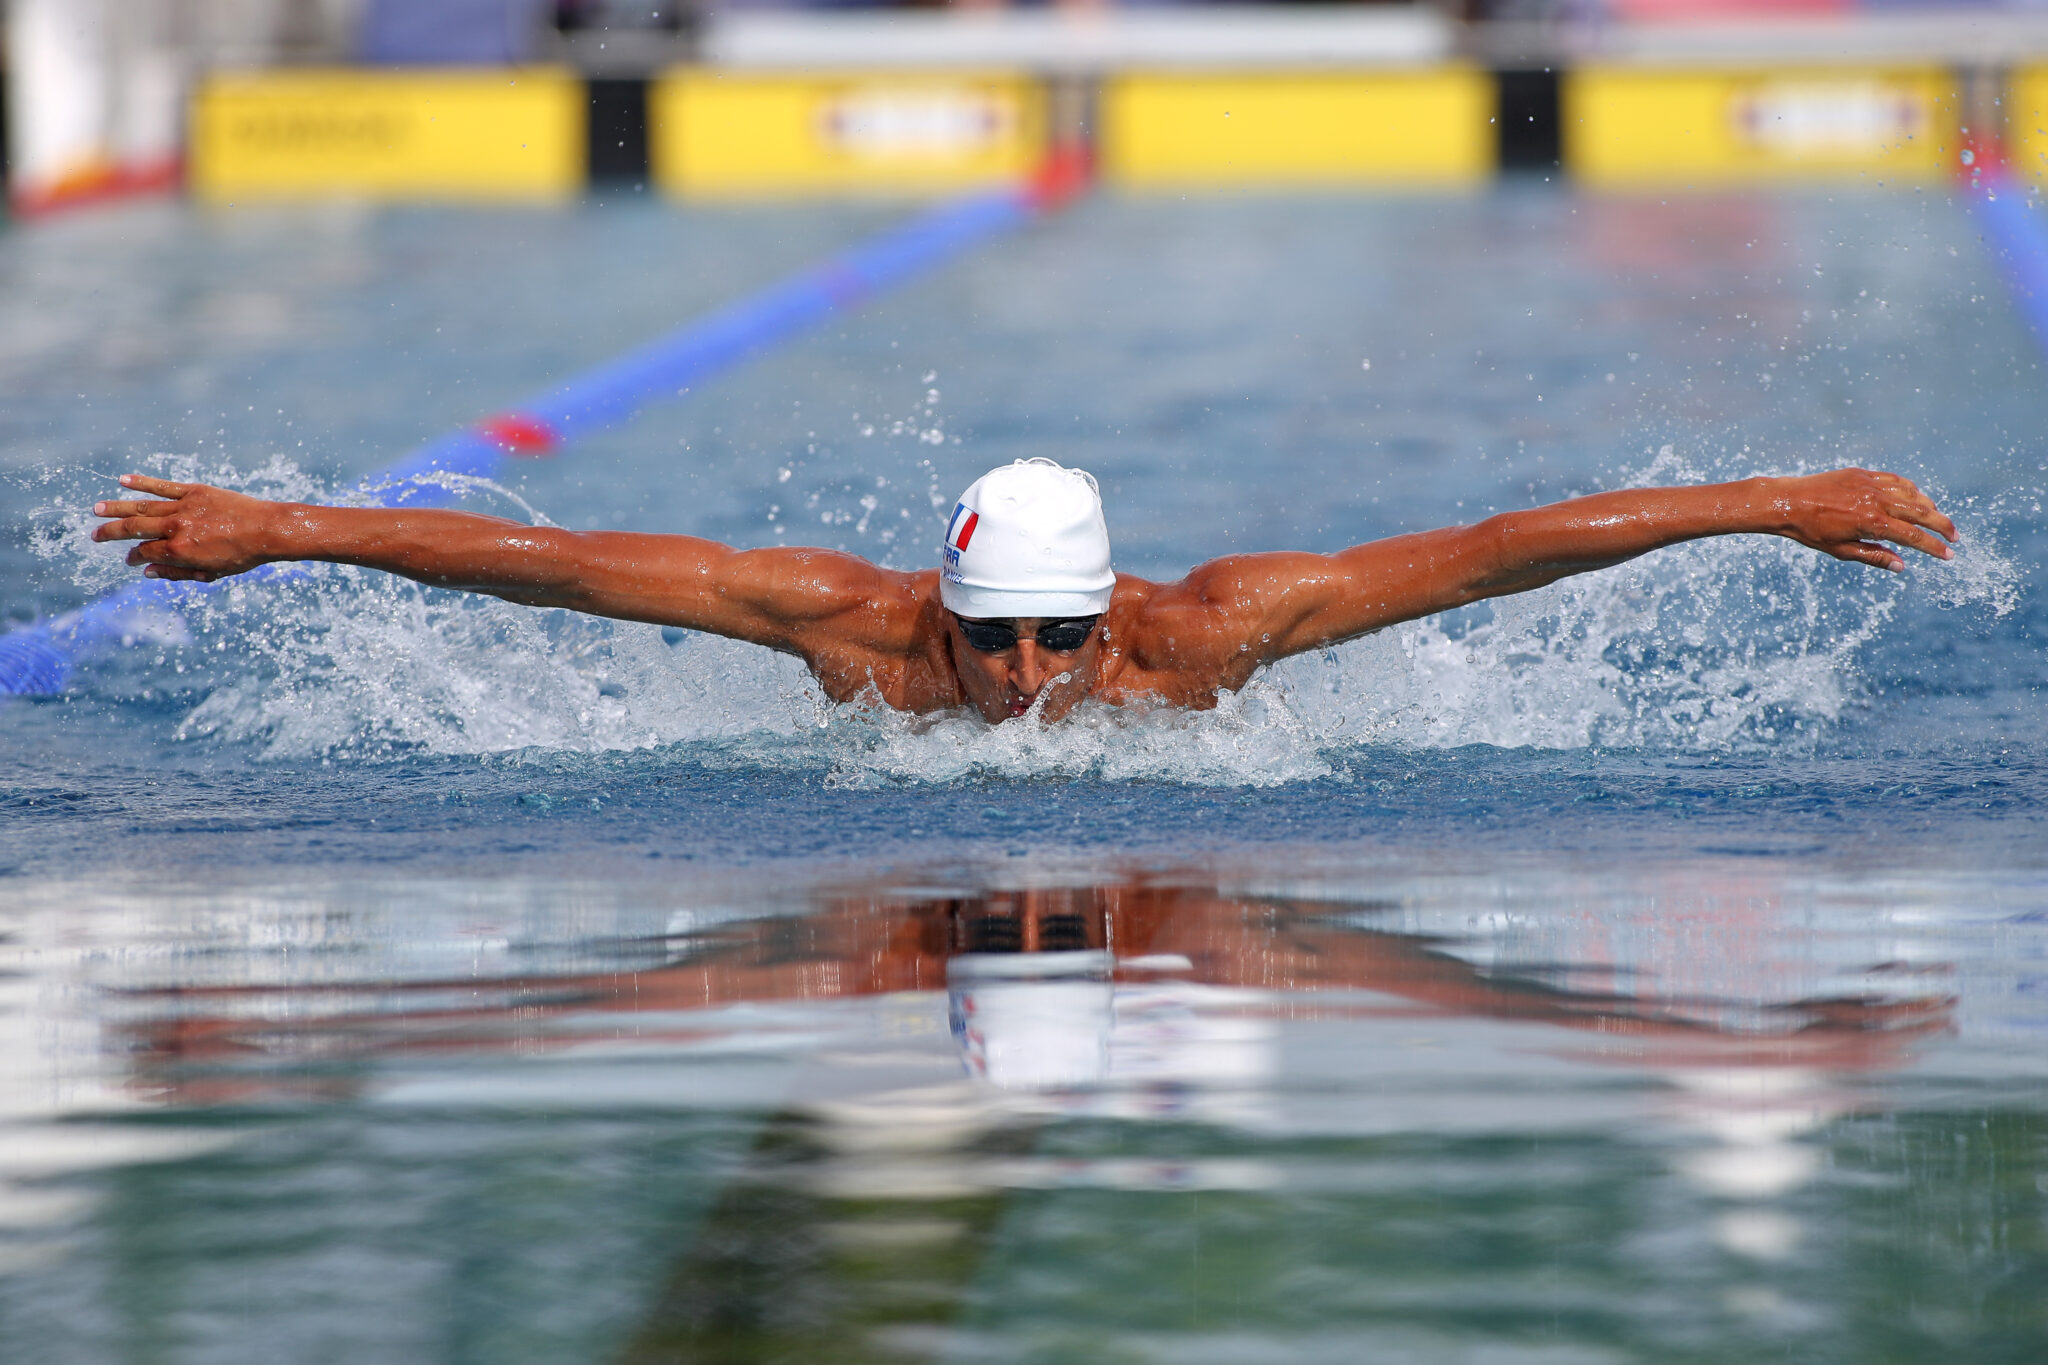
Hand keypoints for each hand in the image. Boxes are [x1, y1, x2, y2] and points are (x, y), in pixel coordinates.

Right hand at [90, 474, 281, 582]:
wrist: (268, 530)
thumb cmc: (242, 556)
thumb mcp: (211, 573)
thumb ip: (177, 573)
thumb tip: (148, 572)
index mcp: (179, 550)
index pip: (144, 553)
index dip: (134, 557)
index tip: (130, 559)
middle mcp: (176, 528)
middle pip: (134, 529)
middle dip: (111, 532)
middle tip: (93, 534)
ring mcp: (184, 507)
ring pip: (142, 506)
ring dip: (117, 507)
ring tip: (97, 509)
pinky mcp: (195, 491)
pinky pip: (163, 486)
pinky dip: (142, 483)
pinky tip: (123, 480)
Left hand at [1767, 468, 1956, 572]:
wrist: (1786, 502)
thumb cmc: (1810, 531)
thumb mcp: (1840, 550)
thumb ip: (1874, 556)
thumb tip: (1902, 566)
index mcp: (1871, 522)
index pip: (1913, 537)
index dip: (1933, 547)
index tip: (1949, 555)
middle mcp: (1875, 500)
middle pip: (1921, 512)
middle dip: (1942, 525)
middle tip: (1955, 537)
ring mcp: (1870, 484)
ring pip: (1912, 493)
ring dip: (1929, 506)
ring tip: (1938, 519)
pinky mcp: (1863, 474)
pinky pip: (1895, 480)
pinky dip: (1910, 489)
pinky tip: (1916, 497)